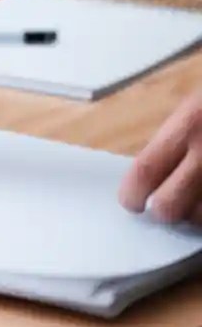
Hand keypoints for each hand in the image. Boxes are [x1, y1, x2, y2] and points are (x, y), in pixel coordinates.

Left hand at [119, 91, 201, 224]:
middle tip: (168, 204)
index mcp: (190, 125)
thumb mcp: (197, 107)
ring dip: (198, 216)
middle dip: (165, 210)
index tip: (132, 201)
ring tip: (200, 200)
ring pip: (201, 219)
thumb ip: (174, 140)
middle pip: (170, 206)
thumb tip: (147, 179)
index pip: (145, 171)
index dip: (132, 194)